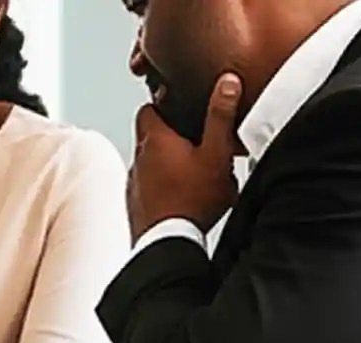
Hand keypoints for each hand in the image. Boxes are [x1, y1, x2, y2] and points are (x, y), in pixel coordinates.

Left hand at [128, 73, 242, 240]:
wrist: (169, 242)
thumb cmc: (191, 201)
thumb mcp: (216, 154)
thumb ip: (220, 116)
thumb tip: (226, 83)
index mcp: (155, 140)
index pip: (148, 108)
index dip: (163, 103)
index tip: (178, 105)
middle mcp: (138, 159)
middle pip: (149, 135)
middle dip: (169, 134)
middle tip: (193, 139)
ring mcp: (134, 182)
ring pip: (148, 162)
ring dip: (165, 161)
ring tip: (193, 170)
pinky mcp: (135, 203)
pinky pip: (147, 186)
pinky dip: (160, 184)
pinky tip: (181, 194)